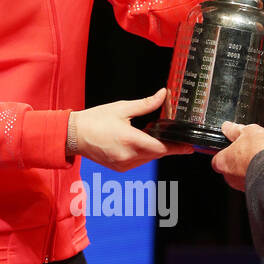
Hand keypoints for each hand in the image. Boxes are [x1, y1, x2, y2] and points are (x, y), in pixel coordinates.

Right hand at [72, 89, 194, 170]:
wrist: (74, 135)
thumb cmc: (95, 120)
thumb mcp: (122, 108)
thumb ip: (146, 104)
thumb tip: (162, 95)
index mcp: (130, 140)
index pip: (161, 148)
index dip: (177, 148)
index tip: (189, 146)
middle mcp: (128, 156)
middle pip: (157, 154)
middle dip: (168, 147)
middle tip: (177, 139)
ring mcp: (123, 164)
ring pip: (148, 159)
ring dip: (155, 150)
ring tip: (156, 138)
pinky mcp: (119, 168)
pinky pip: (138, 162)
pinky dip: (143, 154)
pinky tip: (141, 144)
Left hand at [212, 121, 263, 191]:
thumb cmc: (259, 152)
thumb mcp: (247, 131)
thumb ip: (234, 130)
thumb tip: (227, 127)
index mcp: (222, 162)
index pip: (217, 159)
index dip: (225, 152)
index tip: (233, 146)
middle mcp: (229, 177)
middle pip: (231, 167)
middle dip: (240, 160)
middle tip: (250, 150)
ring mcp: (242, 186)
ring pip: (243, 175)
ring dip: (251, 167)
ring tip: (262, 157)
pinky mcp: (255, 191)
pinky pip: (256, 181)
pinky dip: (261, 175)